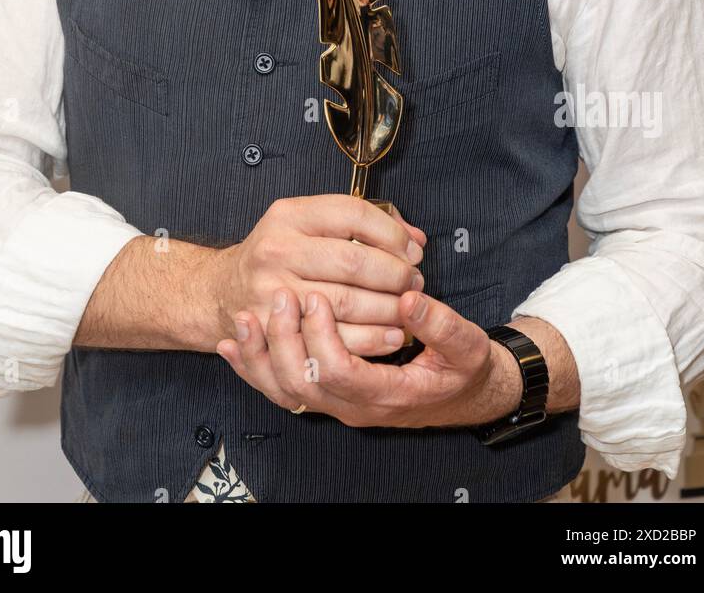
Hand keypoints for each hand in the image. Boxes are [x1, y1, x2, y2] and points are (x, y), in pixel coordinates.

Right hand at [205, 195, 426, 358]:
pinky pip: (335, 340)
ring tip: (406, 309)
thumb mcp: (309, 224)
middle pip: (354, 261)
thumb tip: (415, 240)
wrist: (225, 291)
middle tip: (414, 282)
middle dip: (395, 274)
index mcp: (289, 215)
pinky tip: (390, 334)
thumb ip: (362, 225)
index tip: (412, 249)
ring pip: (347, 303)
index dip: (392, 233)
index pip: (353, 214)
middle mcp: (277, 250)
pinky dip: (371, 339)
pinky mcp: (277, 332)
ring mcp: (274, 292)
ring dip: (389, 309)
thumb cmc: (279, 255)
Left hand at [216, 286, 523, 427]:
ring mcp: (336, 403)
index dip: (322, 338)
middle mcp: (355, 406)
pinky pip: (279, 387)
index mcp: (388, 396)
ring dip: (259, 355)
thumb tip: (410, 300)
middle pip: (303, 386)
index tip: (317, 296)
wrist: (464, 393)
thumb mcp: (469, 347)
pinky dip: (252, 366)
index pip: (341, 375)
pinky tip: (234, 342)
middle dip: (284, 341)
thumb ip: (442, 326)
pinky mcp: (326, 391)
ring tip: (245, 319)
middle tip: (281, 297)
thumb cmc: (464, 369)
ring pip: (284, 391)